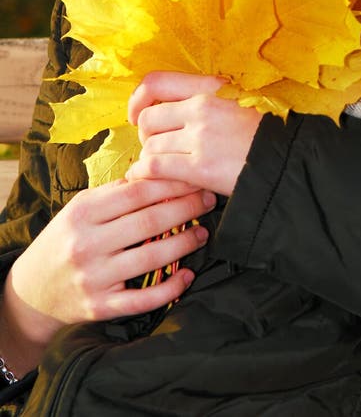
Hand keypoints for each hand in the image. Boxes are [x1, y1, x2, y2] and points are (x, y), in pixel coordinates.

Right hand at [1, 177, 213, 374]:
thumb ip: (115, 193)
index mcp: (83, 213)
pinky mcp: (100, 307)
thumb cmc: (65, 239)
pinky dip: (169, 288)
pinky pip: (142, 299)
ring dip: (183, 244)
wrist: (32, 290)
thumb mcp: (80, 208)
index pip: (136, 192)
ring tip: (202, 233)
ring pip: (150, 258)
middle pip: (148, 221)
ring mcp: (94, 278)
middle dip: (185, 208)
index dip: (171, 184)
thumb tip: (156, 173)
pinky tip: (187, 276)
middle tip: (208, 200)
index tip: (194, 178)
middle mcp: (87, 244)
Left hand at [126, 72, 261, 196]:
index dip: (137, 100)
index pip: (155, 83)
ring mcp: (200, 137)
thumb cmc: (262, 136)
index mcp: (210, 89)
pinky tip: (151, 181)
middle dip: (147, 138)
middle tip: (158, 150)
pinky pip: (155, 168)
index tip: (135, 115)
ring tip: (165, 170)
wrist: (287, 160)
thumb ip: (203, 102)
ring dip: (152, 160)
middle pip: (148, 120)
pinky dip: (146, 175)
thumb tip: (167, 113)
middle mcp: (202, 108)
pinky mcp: (200, 166)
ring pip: (151, 147)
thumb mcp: (235, 105)